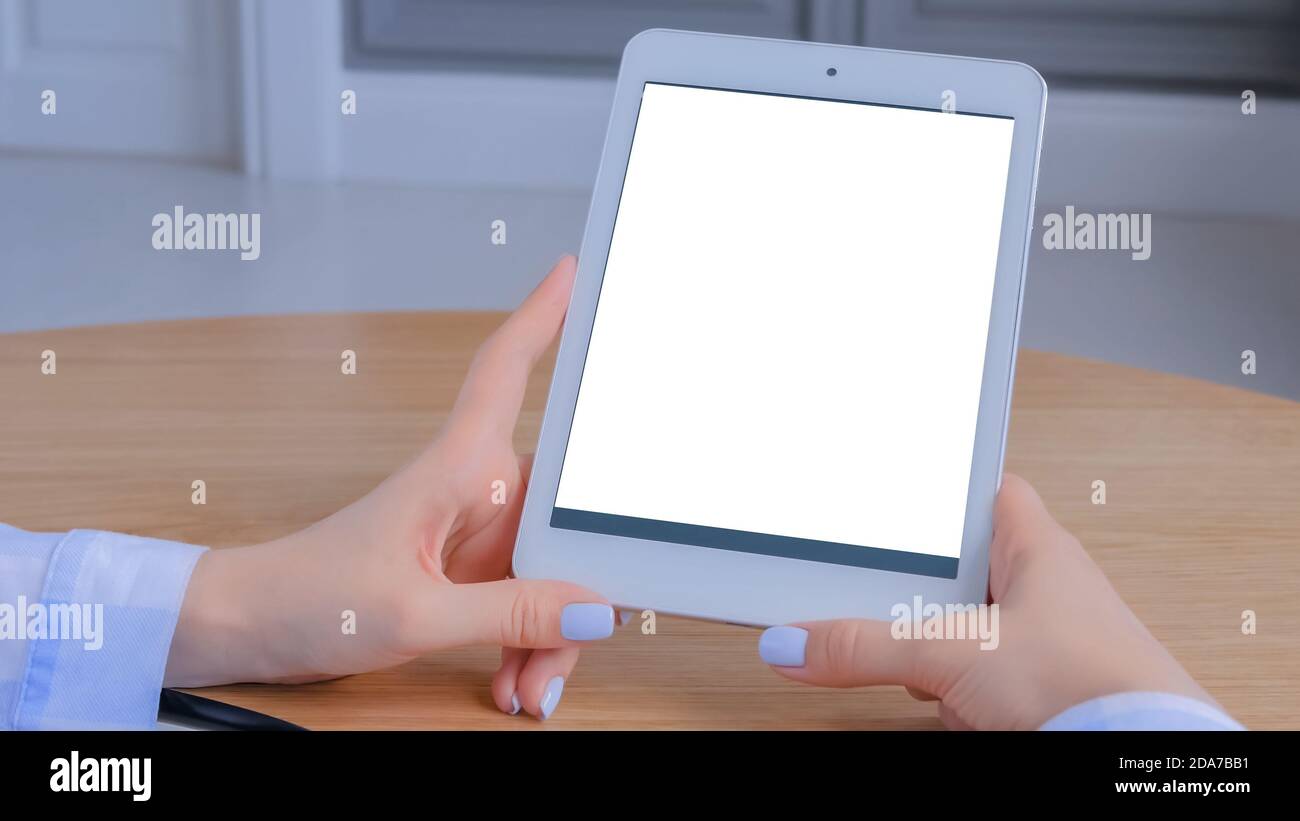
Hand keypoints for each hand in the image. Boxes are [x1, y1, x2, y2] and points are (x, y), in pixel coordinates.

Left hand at [167, 256, 613, 719]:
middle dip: (577, 586)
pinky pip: (528, 600)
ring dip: (551, 632)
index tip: (577, 272)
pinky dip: (530, 642)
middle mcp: (476, 491)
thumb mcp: (416, 612)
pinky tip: (517, 683)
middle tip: (574, 642)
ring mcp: (476, 534)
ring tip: (530, 686)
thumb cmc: (309, 596)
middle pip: (563, 515)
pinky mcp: (470, 571)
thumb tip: (592, 610)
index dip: (544, 315)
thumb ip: (512, 613)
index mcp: (459, 469)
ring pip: (553, 571)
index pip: (507, 369)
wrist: (253, 627)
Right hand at [757, 474, 1216, 728]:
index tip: (908, 488)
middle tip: (900, 608)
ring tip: (939, 672)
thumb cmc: (1091, 688)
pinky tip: (966, 710)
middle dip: (928, 600)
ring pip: (974, 633)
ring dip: (947, 657)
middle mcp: (1052, 592)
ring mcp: (1053, 645)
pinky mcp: (1050, 693)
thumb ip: (868, 646)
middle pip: (967, 571)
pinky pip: (989, 682)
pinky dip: (968, 696)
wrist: (1140, 762)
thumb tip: (795, 642)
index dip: (948, 486)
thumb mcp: (953, 654)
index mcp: (1041, 550)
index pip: (992, 491)